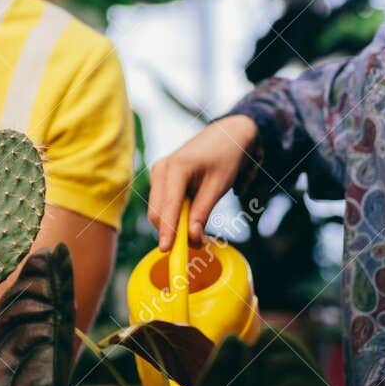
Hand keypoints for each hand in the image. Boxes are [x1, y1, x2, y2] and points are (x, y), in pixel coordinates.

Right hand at [147, 114, 258, 251]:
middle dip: (173, 231)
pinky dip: (175, 215)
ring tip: (200, 228)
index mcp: (176, 167)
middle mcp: (161, 169)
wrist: (227, 135)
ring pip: (158, 210)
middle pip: (157, 212)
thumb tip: (192, 239)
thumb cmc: (226, 157)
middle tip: (200, 244)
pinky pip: (162, 204)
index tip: (167, 250)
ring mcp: (159, 172)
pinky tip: (192, 214)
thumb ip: (203, 212)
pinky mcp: (161, 177)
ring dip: (174, 224)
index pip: (168, 206)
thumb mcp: (219, 186)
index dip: (167, 230)